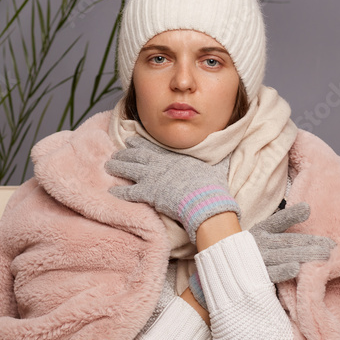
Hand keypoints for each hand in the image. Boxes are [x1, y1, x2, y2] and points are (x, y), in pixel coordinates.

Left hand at [105, 136, 239, 241]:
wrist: (204, 200)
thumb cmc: (212, 185)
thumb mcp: (218, 166)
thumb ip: (219, 158)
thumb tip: (230, 149)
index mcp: (175, 157)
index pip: (154, 146)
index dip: (141, 142)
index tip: (132, 138)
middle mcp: (161, 164)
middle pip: (138, 155)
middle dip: (126, 152)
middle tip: (116, 151)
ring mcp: (153, 177)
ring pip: (130, 169)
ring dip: (118, 166)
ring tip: (109, 164)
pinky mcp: (149, 193)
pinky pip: (130, 191)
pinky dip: (120, 190)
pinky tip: (111, 190)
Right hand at [248, 202, 335, 282]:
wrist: (223, 272)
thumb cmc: (252, 251)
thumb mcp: (265, 233)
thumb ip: (286, 220)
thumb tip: (308, 208)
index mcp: (261, 231)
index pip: (277, 221)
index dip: (291, 215)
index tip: (307, 209)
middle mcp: (259, 244)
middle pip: (288, 242)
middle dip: (310, 243)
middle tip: (332, 246)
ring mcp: (257, 260)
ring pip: (282, 256)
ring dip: (303, 255)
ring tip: (322, 255)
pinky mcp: (255, 277)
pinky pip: (270, 274)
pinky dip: (282, 272)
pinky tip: (295, 270)